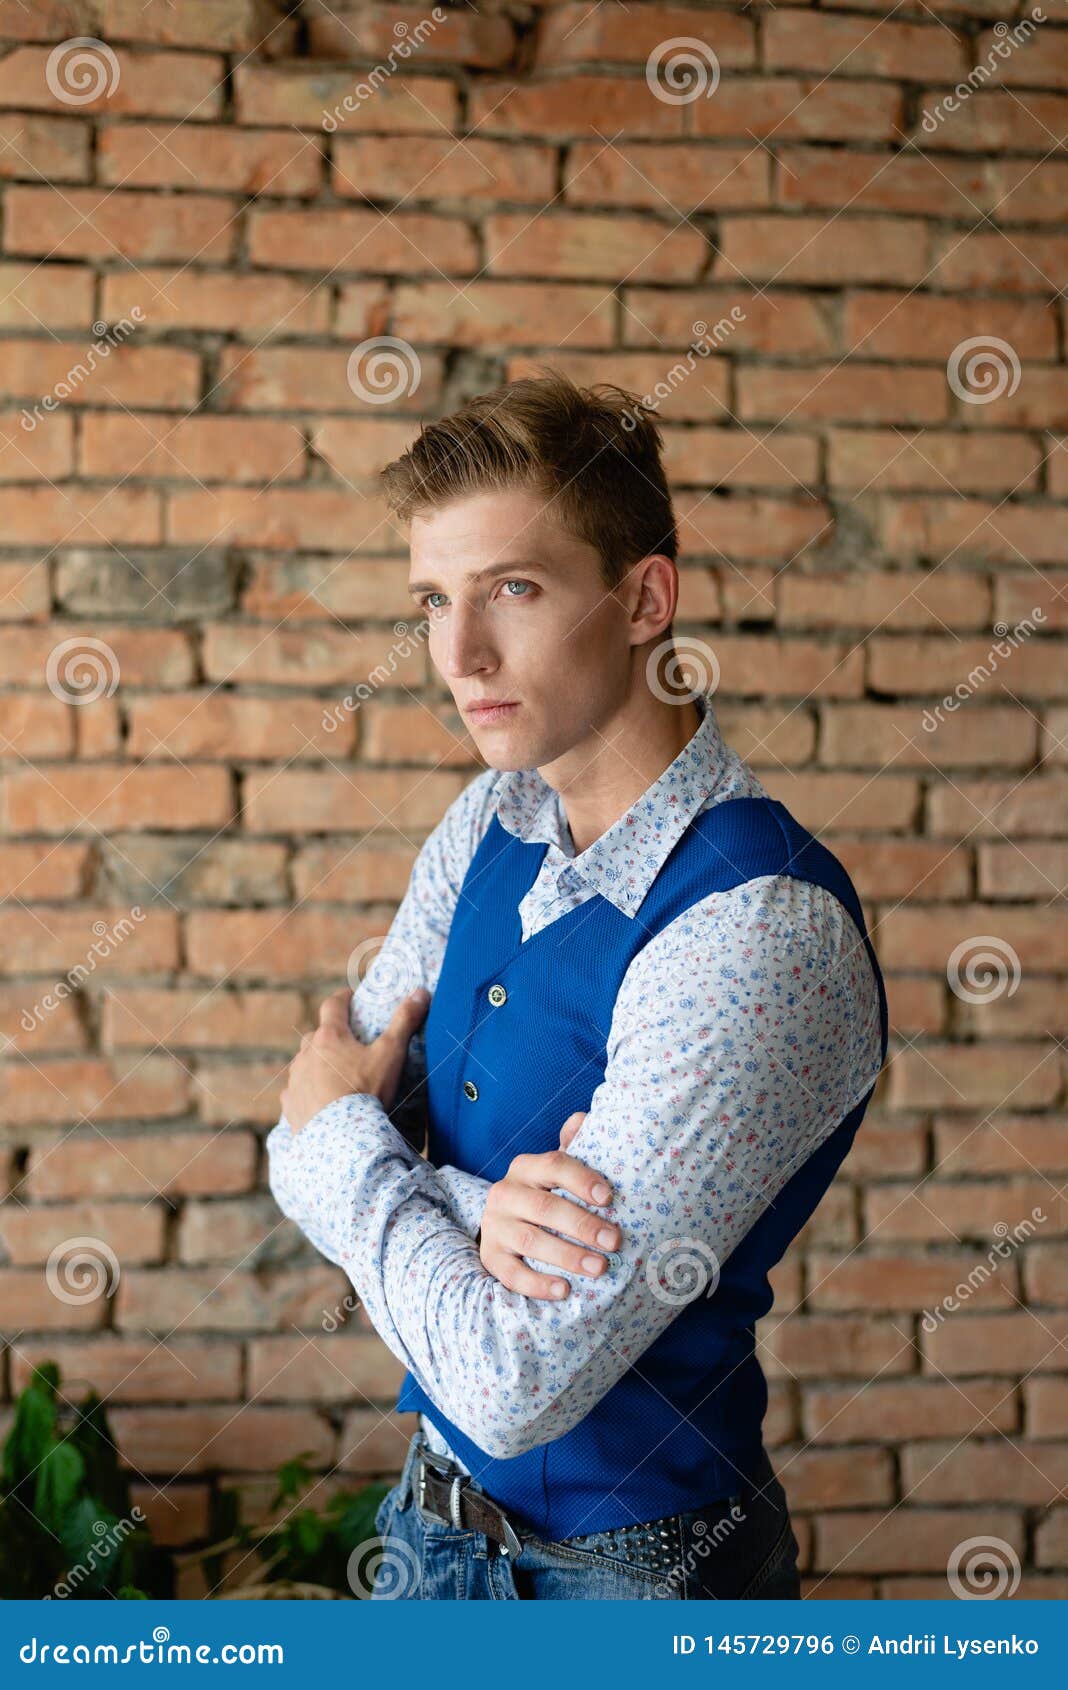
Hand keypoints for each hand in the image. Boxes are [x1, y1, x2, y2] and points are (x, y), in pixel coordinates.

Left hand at [281, 985, 429, 1134]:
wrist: (343, 1138)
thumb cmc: (367, 1091)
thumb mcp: (390, 1054)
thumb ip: (404, 1022)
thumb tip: (420, 993)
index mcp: (329, 1036)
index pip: (333, 1005)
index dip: (343, 998)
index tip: (350, 997)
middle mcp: (306, 1053)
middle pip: (317, 1035)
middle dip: (330, 1036)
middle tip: (347, 1044)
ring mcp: (296, 1079)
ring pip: (304, 1063)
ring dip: (316, 1064)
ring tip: (333, 1075)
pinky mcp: (291, 1104)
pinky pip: (295, 1091)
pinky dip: (306, 1091)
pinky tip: (317, 1100)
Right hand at [478, 1110, 622, 1298]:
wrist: (506, 1225)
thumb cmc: (546, 1195)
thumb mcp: (558, 1171)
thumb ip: (574, 1145)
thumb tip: (583, 1119)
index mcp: (525, 1167)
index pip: (554, 1165)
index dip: (582, 1179)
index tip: (609, 1198)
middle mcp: (505, 1193)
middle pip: (545, 1207)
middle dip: (583, 1225)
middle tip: (614, 1242)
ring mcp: (495, 1226)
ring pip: (531, 1241)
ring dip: (567, 1256)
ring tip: (599, 1268)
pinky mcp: (491, 1257)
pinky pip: (512, 1274)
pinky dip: (538, 1284)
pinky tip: (564, 1290)